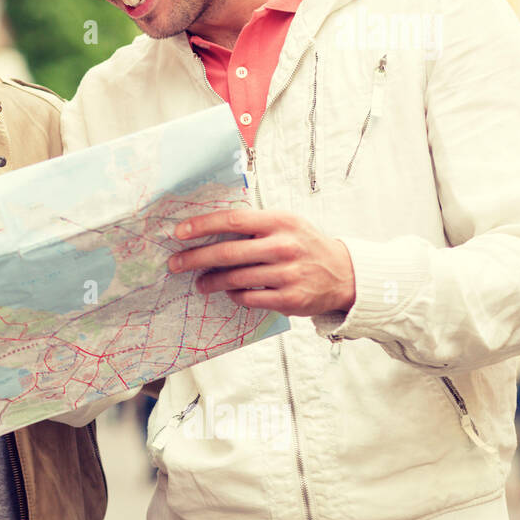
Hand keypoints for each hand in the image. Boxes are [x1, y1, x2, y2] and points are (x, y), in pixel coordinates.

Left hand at [166, 209, 355, 317]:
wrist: (344, 273)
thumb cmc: (304, 244)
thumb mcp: (285, 224)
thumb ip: (254, 224)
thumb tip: (207, 225)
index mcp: (279, 221)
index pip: (232, 220)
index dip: (202, 226)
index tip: (179, 232)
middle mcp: (283, 246)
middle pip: (227, 253)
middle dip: (195, 258)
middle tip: (175, 263)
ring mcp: (287, 273)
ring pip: (235, 278)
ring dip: (211, 281)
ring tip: (200, 282)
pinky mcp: (289, 298)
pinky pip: (249, 298)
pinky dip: (234, 295)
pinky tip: (228, 292)